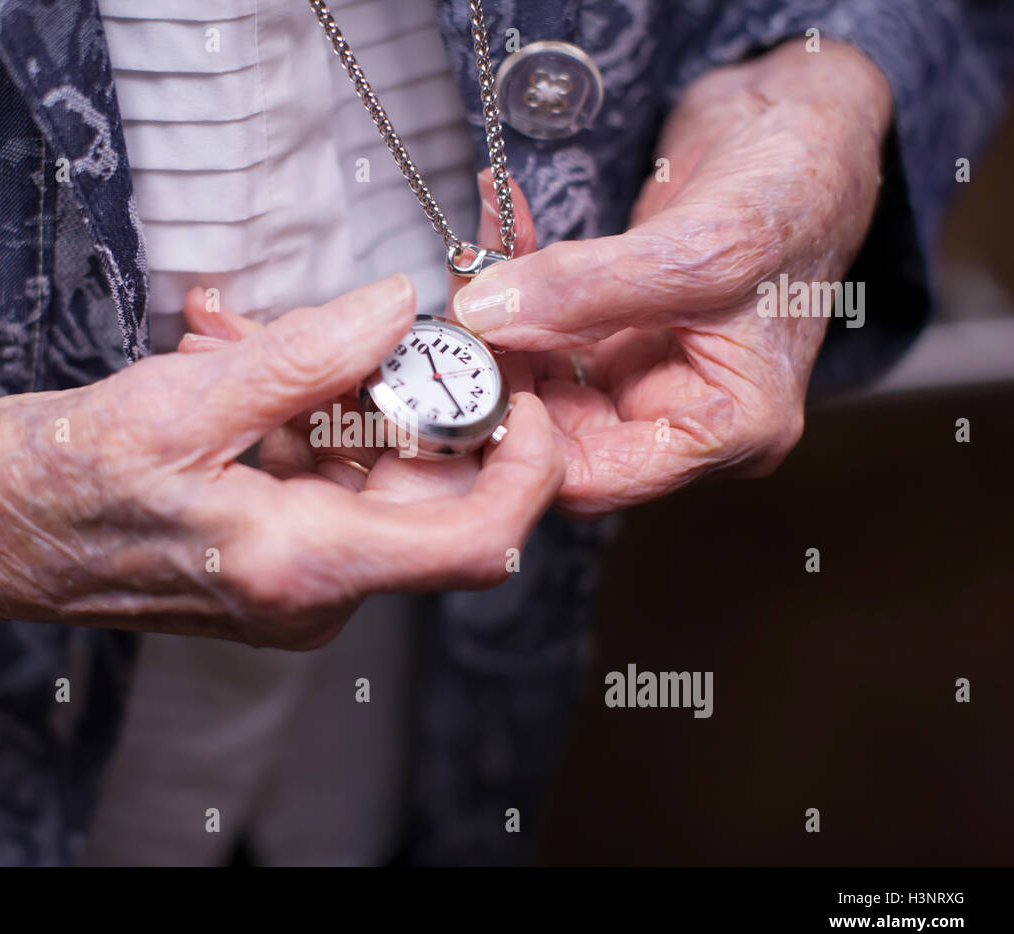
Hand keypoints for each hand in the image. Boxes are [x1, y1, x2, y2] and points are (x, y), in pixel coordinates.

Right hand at [0, 276, 562, 648]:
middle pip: (426, 493)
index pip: (477, 539)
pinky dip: (293, 418)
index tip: (520, 386)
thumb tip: (396, 306)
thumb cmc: (45, 485)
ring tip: (240, 335)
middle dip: (399, 394)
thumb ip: (301, 356)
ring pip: (365, 476)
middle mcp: (310, 594)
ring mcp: (289, 583)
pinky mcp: (264, 562)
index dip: (527, 465)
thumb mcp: (175, 402)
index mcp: (300, 569)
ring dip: (327, 393)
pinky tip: (231, 364)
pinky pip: (318, 482)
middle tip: (350, 319)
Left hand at [451, 39, 891, 517]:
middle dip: (500, 371)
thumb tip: (485, 316)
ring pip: (539, 378)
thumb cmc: (801, 187)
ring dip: (497, 316)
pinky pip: (544, 326)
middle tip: (458, 307)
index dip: (525, 441)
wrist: (808, 120)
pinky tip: (499, 220)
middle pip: (556, 433)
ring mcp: (646, 373)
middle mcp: (683, 415)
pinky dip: (514, 279)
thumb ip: (590, 288)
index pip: (596, 480)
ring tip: (474, 252)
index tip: (473, 375)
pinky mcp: (617, 330)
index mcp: (727, 430)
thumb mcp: (704, 245)